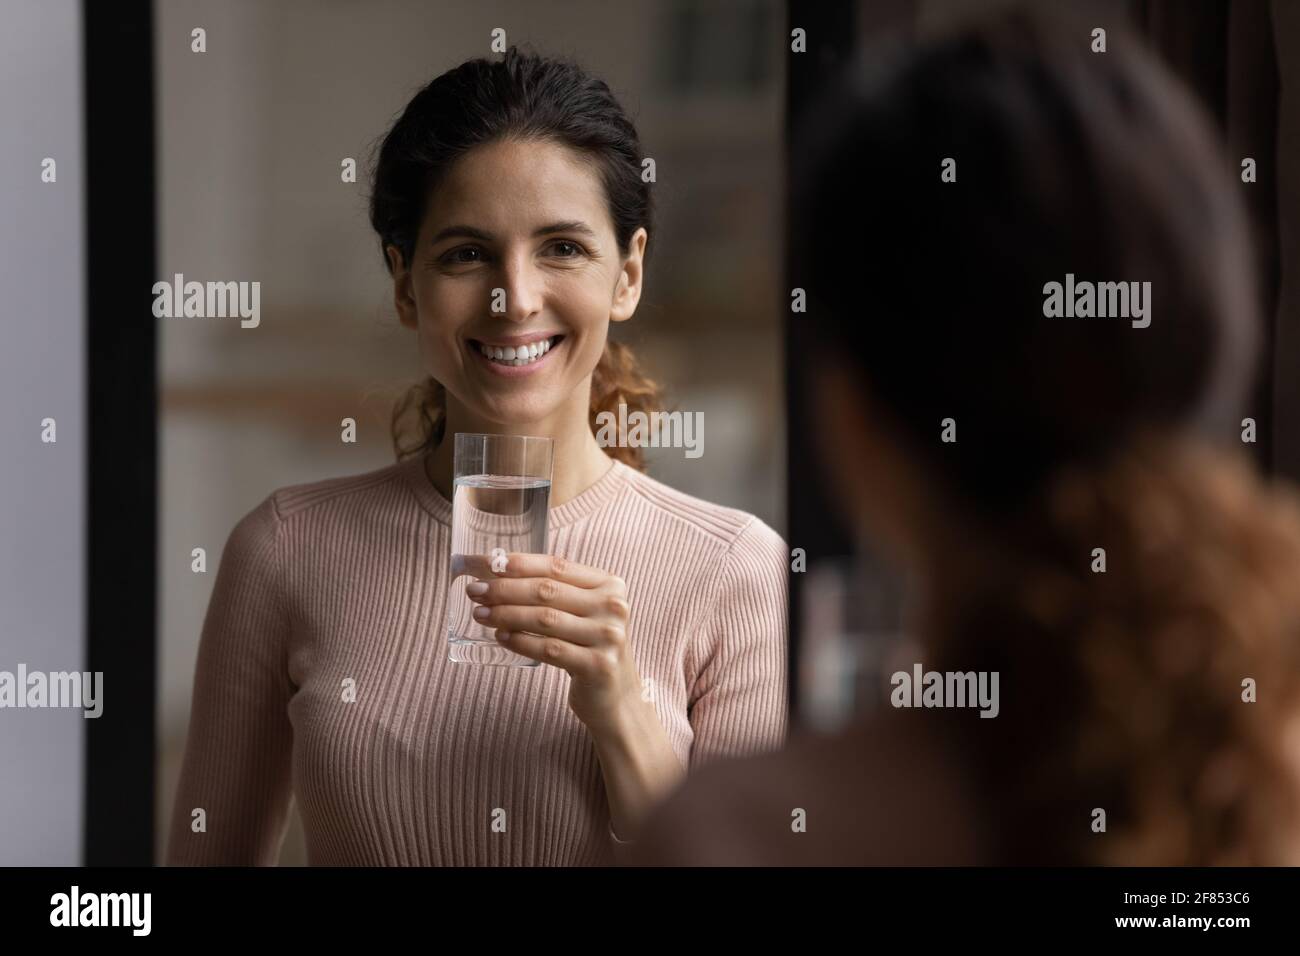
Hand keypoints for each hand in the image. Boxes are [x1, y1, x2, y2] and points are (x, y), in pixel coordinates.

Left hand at [459, 552, 639, 731]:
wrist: (617, 696)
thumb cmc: (590, 647)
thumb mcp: (584, 612)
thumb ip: (555, 592)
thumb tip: (497, 571)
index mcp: (610, 585)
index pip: (557, 566)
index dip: (519, 563)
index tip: (487, 564)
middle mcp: (613, 607)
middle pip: (547, 590)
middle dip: (504, 589)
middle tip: (475, 591)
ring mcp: (608, 636)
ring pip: (544, 619)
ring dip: (506, 614)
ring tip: (480, 614)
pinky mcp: (597, 665)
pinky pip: (549, 650)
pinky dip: (520, 642)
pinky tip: (500, 637)